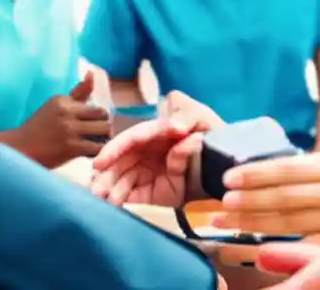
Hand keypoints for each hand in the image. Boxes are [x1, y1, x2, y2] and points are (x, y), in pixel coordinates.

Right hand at [0, 74, 109, 167]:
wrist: (18, 150)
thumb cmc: (38, 128)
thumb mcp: (55, 106)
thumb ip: (77, 94)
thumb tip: (92, 73)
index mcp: (62, 101)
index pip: (95, 104)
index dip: (98, 116)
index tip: (93, 123)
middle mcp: (67, 112)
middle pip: (103, 114)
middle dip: (104, 125)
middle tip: (98, 134)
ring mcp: (70, 130)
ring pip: (104, 129)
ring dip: (104, 138)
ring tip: (95, 142)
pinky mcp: (71, 147)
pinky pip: (98, 147)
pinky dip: (97, 151)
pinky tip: (88, 153)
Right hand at [90, 91, 224, 206]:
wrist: (225, 162)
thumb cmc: (211, 133)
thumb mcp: (202, 116)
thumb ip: (188, 114)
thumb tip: (173, 126)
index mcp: (152, 134)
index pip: (129, 140)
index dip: (113, 150)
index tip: (99, 162)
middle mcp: (145, 153)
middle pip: (119, 163)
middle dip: (105, 176)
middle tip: (94, 189)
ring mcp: (147, 174)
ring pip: (122, 181)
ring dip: (110, 190)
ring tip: (101, 200)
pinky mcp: (153, 193)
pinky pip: (134, 197)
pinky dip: (122, 200)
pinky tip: (113, 205)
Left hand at [217, 154, 319, 247]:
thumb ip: (312, 167)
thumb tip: (269, 173)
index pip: (286, 169)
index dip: (254, 174)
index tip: (230, 177)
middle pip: (282, 198)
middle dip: (246, 201)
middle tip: (220, 202)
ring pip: (288, 222)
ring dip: (253, 221)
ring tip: (228, 219)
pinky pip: (307, 244)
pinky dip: (280, 245)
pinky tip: (258, 245)